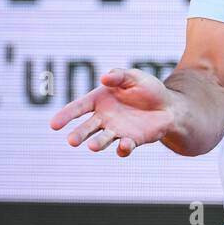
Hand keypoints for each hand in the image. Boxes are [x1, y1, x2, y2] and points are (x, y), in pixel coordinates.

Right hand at [49, 68, 174, 157]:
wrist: (169, 105)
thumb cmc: (148, 89)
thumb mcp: (134, 77)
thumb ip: (119, 76)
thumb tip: (104, 78)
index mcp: (99, 100)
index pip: (77, 108)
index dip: (65, 116)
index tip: (54, 125)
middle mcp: (104, 118)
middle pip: (86, 128)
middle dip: (78, 134)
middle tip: (71, 141)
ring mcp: (117, 131)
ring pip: (102, 139)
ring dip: (97, 143)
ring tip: (92, 146)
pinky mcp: (132, 140)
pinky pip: (125, 147)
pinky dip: (123, 148)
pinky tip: (124, 144)